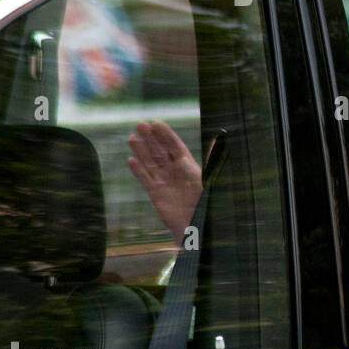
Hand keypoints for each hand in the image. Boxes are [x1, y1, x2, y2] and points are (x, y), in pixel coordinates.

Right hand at [128, 120, 201, 243]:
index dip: (166, 135)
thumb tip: (217, 139)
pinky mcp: (155, 193)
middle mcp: (175, 171)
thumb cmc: (205, 202)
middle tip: (140, 124)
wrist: (195, 224)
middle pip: (160, 151)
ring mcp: (164, 181)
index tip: (157, 123)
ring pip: (150, 162)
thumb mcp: (209, 179)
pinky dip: (138, 170)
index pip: (175, 146)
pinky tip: (131, 159)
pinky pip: (145, 179)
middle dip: (151, 138)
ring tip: (132, 137)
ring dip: (141, 150)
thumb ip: (211, 159)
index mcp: (188, 166)